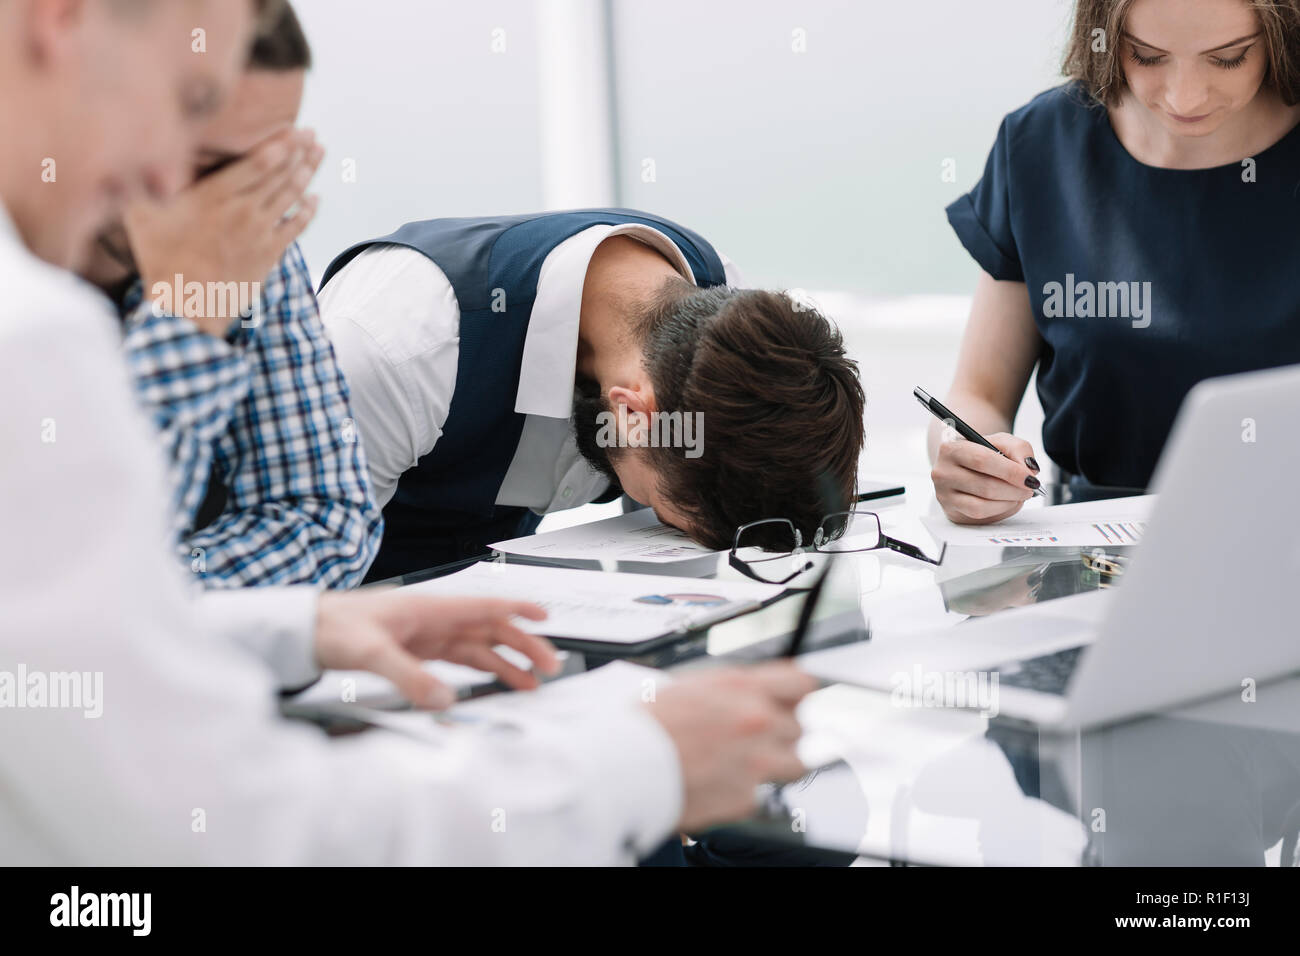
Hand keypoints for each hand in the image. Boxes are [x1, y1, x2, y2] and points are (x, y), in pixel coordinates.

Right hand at [126, 128, 323, 335]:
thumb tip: (129, 149)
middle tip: (313, 133)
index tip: (295, 129)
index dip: (280, 144)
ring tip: (319, 153)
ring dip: (308, 173)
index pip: (257, 163)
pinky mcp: (269, 255)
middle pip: (279, 174)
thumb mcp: (140, 214)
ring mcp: (259, 233)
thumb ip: (143, 181)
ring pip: (291, 196)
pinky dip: (308, 211)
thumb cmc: (159, 258)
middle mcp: (242, 211)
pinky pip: (295, 228)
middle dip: (300, 151)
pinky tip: (315, 198)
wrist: (186, 305)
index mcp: (214, 196)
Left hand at [313, 590, 557, 708]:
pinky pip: (458, 662)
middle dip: (522, 646)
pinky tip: (492, 684)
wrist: (303, 630)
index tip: (545, 619)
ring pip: (478, 648)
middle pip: (489, 630)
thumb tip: (445, 701)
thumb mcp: (369, 652)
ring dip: (506, 663)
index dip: (518, 610)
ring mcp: (427, 637)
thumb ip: (408, 676)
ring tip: (531, 683)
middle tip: (548, 666)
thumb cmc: (332, 626)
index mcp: (430, 608)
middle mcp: (434, 620)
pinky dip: (480, 672)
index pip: (484, 606)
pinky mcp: (417, 653)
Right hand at [646, 663, 816, 830]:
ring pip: (794, 763)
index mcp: (740, 686)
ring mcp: (755, 761)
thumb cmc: (643, 723)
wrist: (619, 764)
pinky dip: (741, 792)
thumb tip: (757, 690)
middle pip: (798, 726)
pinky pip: (760, 794)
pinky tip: (715, 784)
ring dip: (774, 764)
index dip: (797, 695)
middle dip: (779, 733)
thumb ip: (732, 688)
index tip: (792, 702)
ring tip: (741, 765)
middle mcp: (755, 720)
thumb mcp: (689, 685)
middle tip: (752, 740)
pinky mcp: (746, 797)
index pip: (801, 684)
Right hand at [932, 431, 1041, 523]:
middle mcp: (942, 472)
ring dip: (1009, 502)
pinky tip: (1007, 501)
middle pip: (985, 486)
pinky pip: (979, 516)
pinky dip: (1000, 510)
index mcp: (951, 449)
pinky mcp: (951, 512)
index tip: (1030, 478)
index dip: (1010, 471)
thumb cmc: (983, 453)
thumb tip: (1028, 469)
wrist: (964, 465)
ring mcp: (944, 495)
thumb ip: (1019, 449)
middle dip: (1014, 490)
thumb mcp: (1001, 442)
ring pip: (982, 505)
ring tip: (1019, 494)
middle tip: (1030, 488)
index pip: (982, 460)